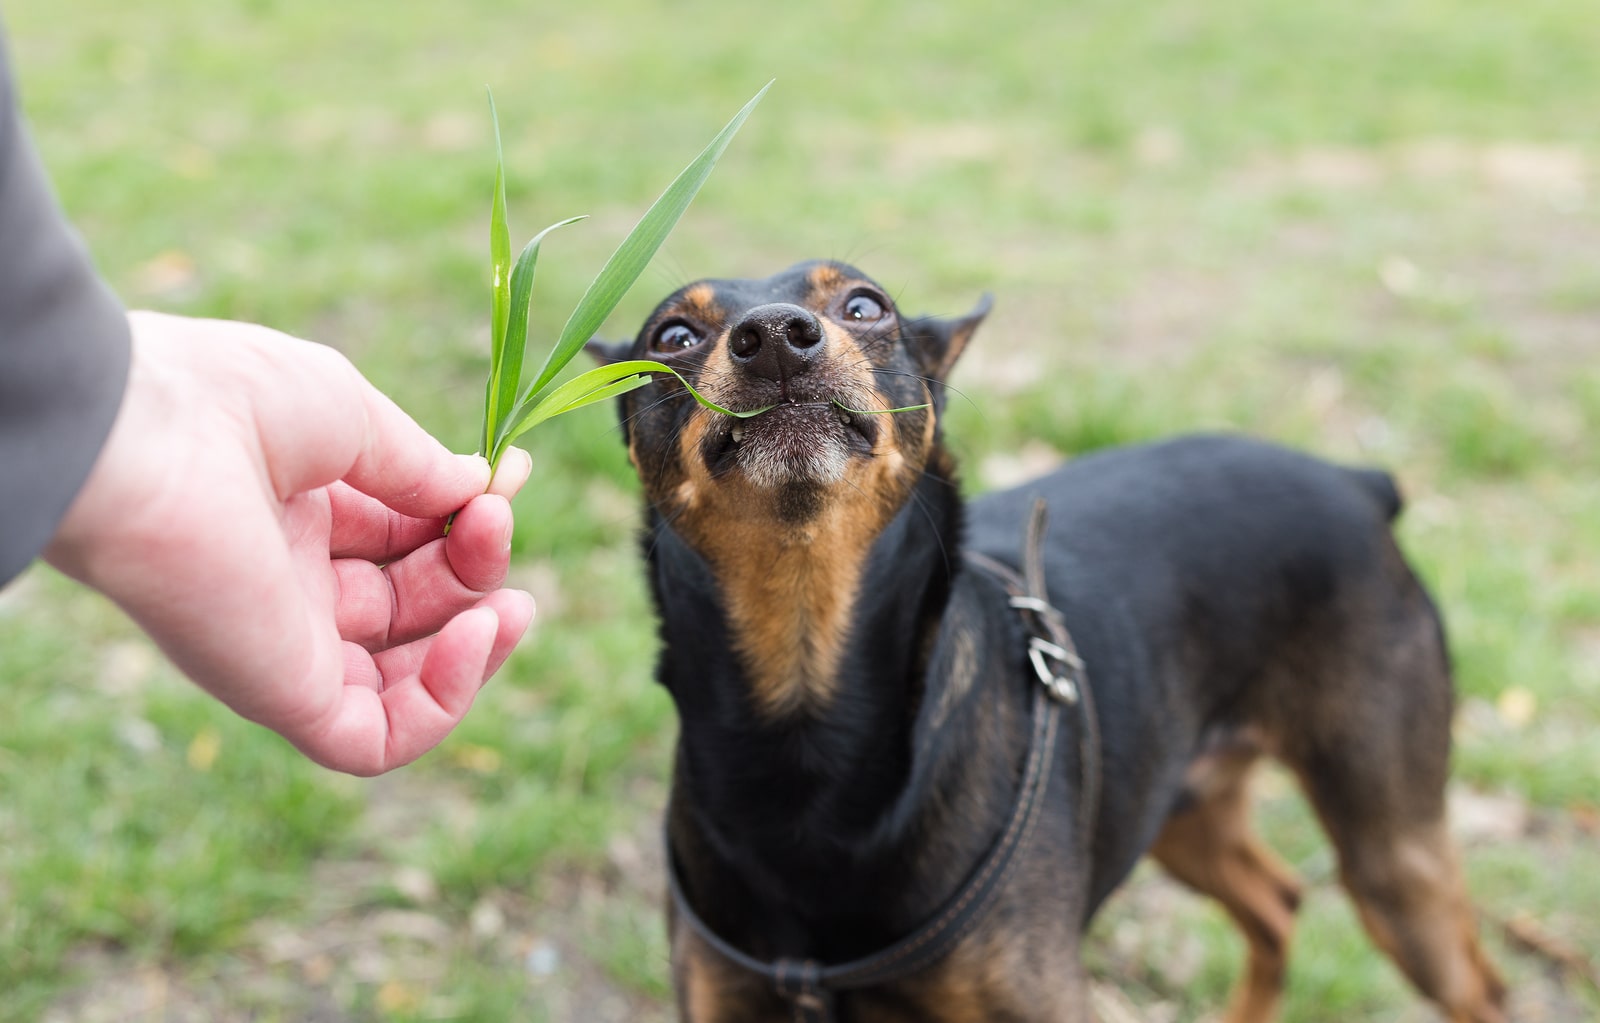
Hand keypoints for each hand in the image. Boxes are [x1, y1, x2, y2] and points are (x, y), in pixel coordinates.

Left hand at [44, 311, 535, 774]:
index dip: (464, 520)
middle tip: (495, 522)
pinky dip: (443, 702)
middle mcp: (288, 585)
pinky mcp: (280, 694)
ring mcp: (286, 645)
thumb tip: (484, 493)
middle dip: (474, 570)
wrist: (139, 434)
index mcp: (295, 514)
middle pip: (412, 608)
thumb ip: (421, 468)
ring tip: (508, 605)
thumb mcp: (352, 416)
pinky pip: (375, 739)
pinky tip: (475, 637)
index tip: (507, 478)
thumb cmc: (229, 402)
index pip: (403, 540)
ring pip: (401, 684)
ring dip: (475, 648)